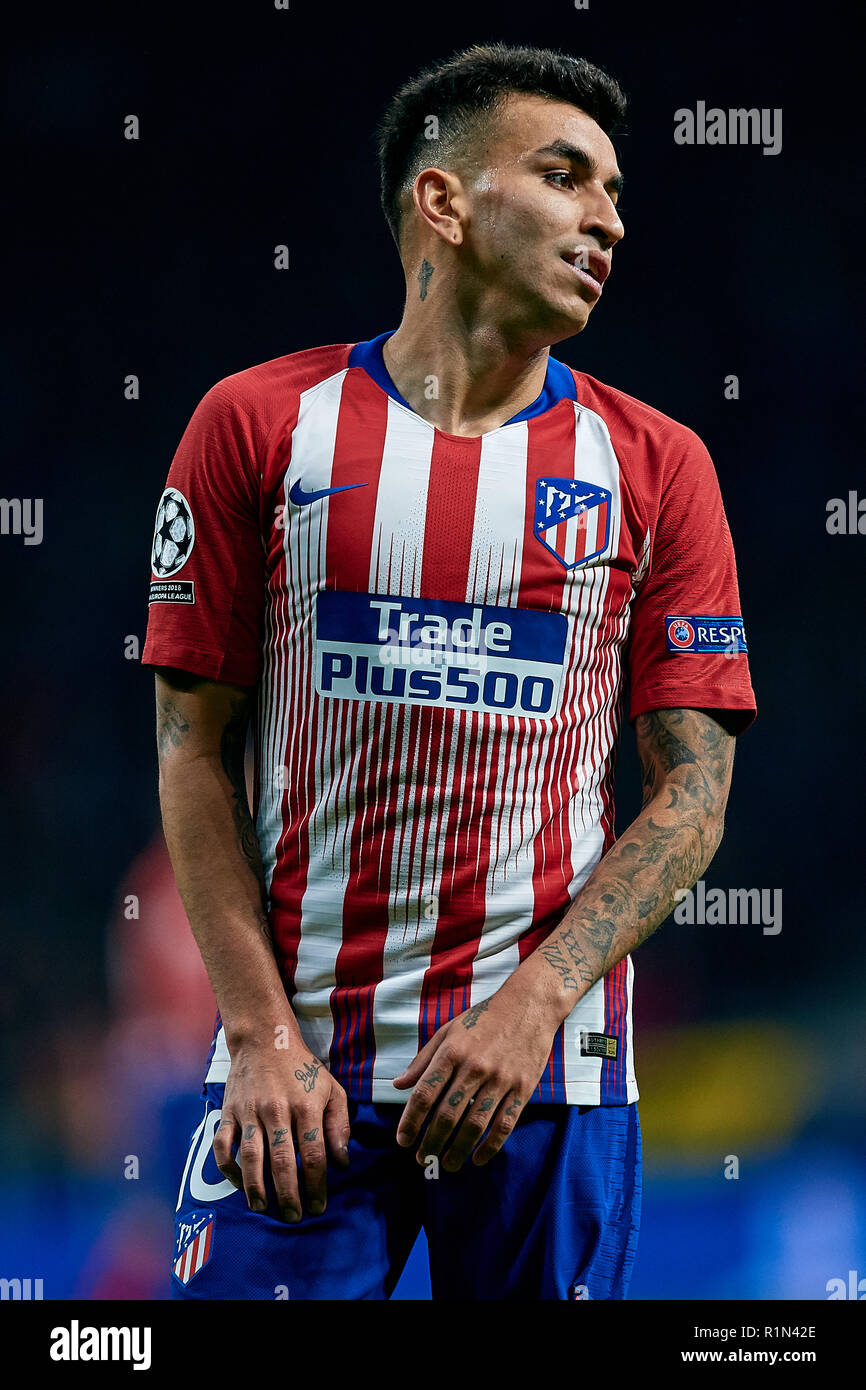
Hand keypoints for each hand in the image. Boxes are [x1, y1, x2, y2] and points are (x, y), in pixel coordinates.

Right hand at [213, 1040, 350, 1221]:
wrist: (265, 1039)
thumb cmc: (302, 1068)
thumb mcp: (332, 1089)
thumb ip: (339, 1126)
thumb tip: (341, 1162)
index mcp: (306, 1106)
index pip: (312, 1155)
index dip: (315, 1185)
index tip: (318, 1206)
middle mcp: (276, 1110)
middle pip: (281, 1162)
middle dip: (288, 1195)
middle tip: (293, 1217)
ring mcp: (249, 1111)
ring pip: (250, 1157)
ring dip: (256, 1188)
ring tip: (263, 1208)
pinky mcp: (228, 1111)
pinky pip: (223, 1146)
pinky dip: (228, 1168)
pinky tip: (239, 1184)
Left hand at [392, 982, 560, 1169]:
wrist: (529, 1005)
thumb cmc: (484, 1018)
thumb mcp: (448, 1031)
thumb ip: (423, 1060)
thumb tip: (399, 1085)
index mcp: (452, 1051)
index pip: (425, 1093)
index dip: (411, 1121)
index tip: (403, 1140)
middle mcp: (475, 1067)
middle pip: (447, 1115)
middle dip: (431, 1142)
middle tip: (422, 1159)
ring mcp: (500, 1079)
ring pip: (475, 1125)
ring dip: (458, 1150)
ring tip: (447, 1164)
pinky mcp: (522, 1089)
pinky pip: (504, 1125)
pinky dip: (490, 1147)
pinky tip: (478, 1158)